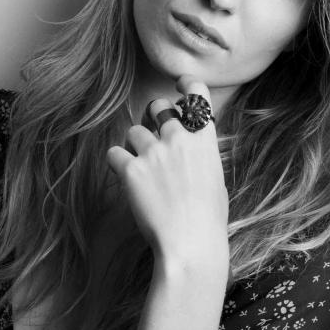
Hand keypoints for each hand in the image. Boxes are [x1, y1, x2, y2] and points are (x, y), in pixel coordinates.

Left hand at [106, 75, 229, 267]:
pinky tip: (125, 179)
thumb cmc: (208, 219)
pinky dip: (117, 164)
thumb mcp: (215, 179)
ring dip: (135, 146)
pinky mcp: (130, 170)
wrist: (190, 245)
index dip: (186, 84)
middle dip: (153, 116)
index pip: (197, 93)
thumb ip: (201, 156)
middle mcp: (178, 138)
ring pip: (134, 131)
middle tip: (153, 136)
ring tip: (141, 169)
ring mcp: (153, 152)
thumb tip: (191, 151)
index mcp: (204, 139)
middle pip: (158, 106)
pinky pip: (114, 154)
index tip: (178, 83)